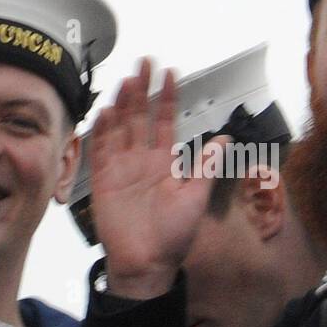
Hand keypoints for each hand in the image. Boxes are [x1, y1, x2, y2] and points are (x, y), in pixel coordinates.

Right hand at [90, 59, 226, 299]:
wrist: (147, 264)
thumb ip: (206, 166)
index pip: (166, 121)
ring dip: (123, 104)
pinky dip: (103, 131)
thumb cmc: (174, 236)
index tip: (169, 72)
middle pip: (141, 117)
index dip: (167, 97)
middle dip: (142, 89)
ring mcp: (121, 168)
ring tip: (127, 80)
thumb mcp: (196, 198)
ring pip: (120, 128)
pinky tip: (107, 112)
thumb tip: (224, 138)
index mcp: (165, 163)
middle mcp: (142, 160)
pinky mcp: (102, 181)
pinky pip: (101, 151)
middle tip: (144, 62)